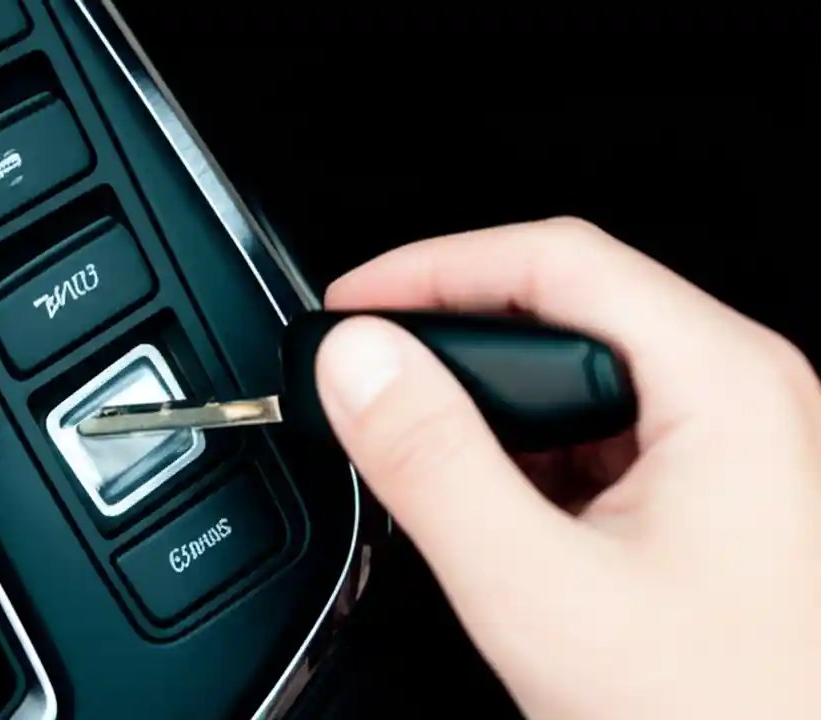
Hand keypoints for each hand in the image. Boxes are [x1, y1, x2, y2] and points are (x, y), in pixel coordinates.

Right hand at [317, 218, 820, 718]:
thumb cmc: (726, 714)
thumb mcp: (541, 588)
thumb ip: (435, 463)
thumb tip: (363, 363)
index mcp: (725, 386)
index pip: (557, 260)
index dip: (435, 267)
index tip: (354, 303)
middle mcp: (740, 399)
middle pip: (569, 305)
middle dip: (453, 329)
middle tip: (367, 363)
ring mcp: (728, 448)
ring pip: (579, 374)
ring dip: (485, 395)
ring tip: (407, 430)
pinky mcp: (706, 496)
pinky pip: (596, 435)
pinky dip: (522, 449)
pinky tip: (476, 492)